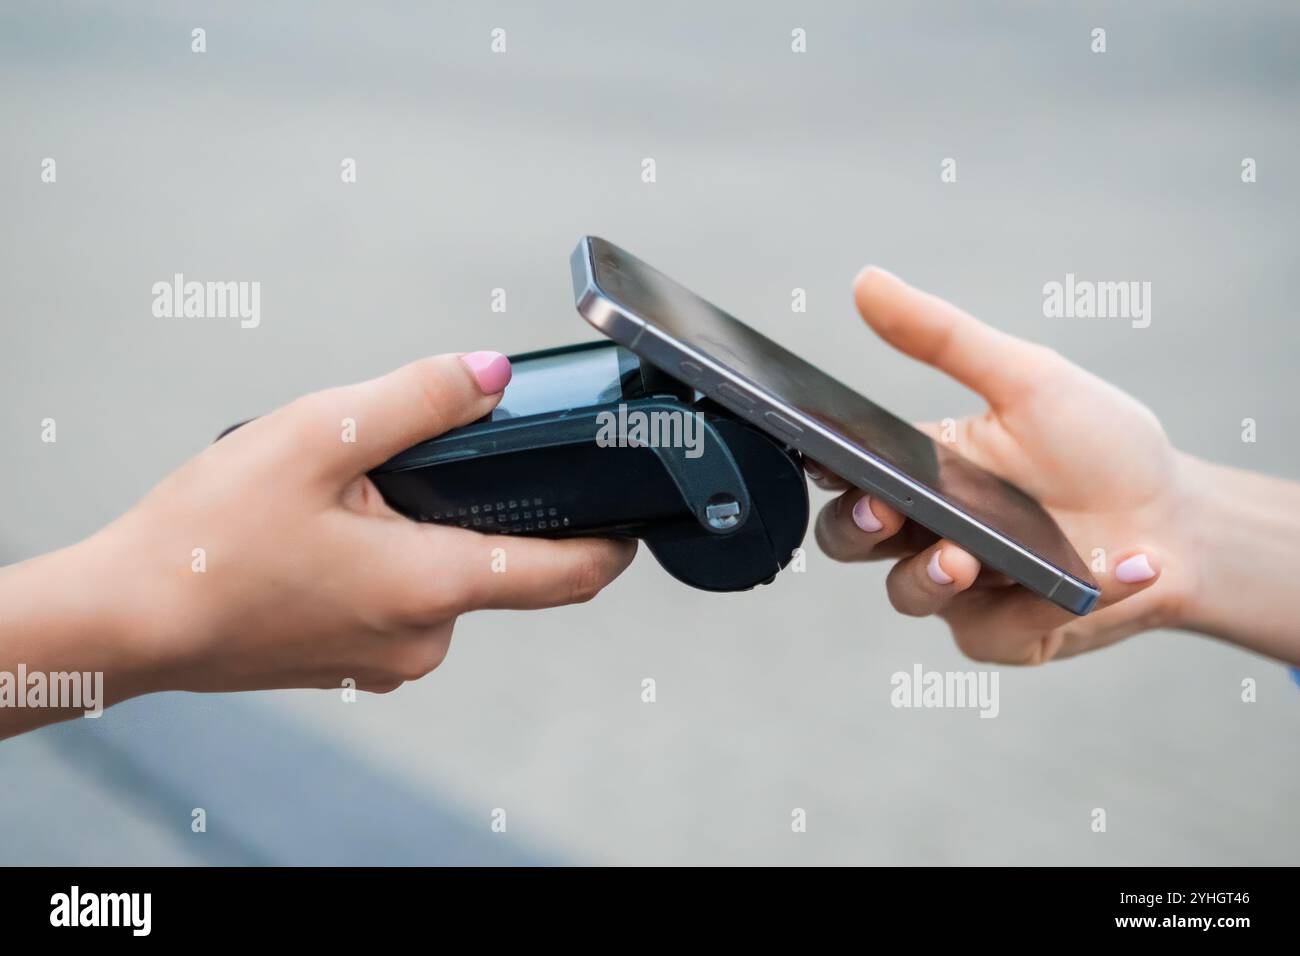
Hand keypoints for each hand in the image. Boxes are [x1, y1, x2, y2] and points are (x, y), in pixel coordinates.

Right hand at [55, 352, 635, 698]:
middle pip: (496, 561)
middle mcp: (424, 637)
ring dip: (420, 530)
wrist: (127, 619)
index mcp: (433, 587)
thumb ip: (419, 399)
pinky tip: (325, 532)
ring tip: (344, 496)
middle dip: (474, 506)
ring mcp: (388, 657)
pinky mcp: (355, 660)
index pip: (567, 576)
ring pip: (443, 577)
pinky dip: (388, 558)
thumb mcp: (320, 437)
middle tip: (410, 463)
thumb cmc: (207, 541)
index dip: (612, 546)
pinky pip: (402, 600)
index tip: (636, 520)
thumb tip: (492, 374)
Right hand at [812, 269, 1193, 663]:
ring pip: (907, 592)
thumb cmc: (1101, 448)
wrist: (1181, 523)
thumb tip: (867, 281)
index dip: (825, 466)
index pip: (848, 469)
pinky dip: (1041, 606)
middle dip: (855, 528)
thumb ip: (942, 337)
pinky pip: (991, 632)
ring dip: (932, 576)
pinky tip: (1101, 572)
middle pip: (849, 539)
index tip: (824, 454)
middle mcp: (928, 528)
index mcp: (923, 468)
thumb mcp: (1026, 380)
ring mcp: (961, 588)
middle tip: (884, 510)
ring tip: (969, 558)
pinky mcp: (1004, 634)